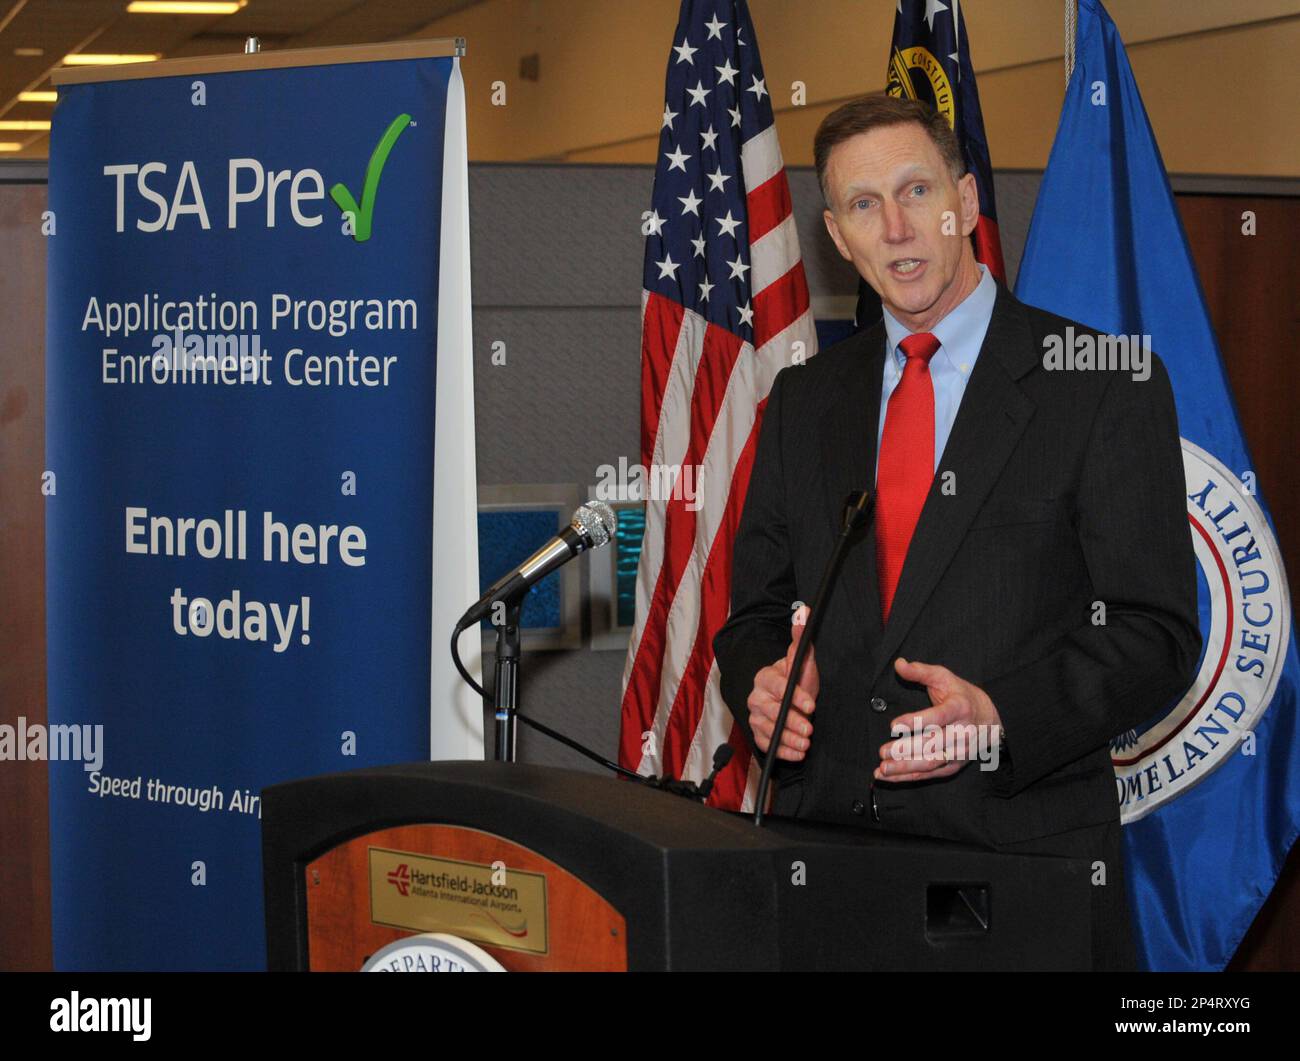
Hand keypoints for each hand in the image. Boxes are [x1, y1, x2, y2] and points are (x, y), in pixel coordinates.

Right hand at [748, 607, 819, 761]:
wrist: (789, 699)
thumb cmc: (795, 679)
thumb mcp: (802, 660)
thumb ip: (801, 639)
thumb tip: (804, 612)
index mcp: (765, 677)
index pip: (777, 686)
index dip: (794, 696)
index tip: (811, 705)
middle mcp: (756, 697)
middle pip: (771, 710)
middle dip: (791, 721)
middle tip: (809, 729)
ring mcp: (755, 717)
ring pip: (768, 729)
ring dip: (787, 739)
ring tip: (805, 744)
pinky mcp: (758, 734)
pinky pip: (766, 744)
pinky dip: (782, 751)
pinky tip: (797, 753)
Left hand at [874, 657, 1001, 781]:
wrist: (990, 718)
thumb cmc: (961, 695)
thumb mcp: (944, 677)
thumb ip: (920, 671)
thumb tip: (899, 664)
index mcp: (959, 708)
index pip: (937, 717)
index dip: (915, 722)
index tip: (894, 725)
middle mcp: (962, 732)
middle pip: (933, 744)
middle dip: (906, 750)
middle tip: (883, 752)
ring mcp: (959, 751)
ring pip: (931, 763)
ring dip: (906, 768)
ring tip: (882, 769)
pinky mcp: (955, 765)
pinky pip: (931, 774)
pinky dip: (910, 778)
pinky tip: (891, 777)